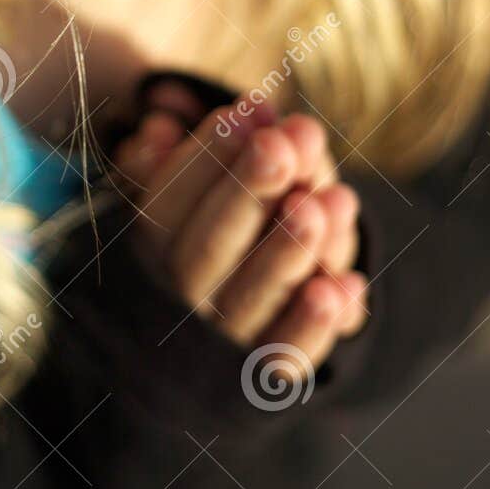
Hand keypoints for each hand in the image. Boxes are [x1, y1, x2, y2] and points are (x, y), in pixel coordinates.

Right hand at [109, 96, 368, 367]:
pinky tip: (345, 287)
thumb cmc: (210, 231)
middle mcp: (174, 301)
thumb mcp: (192, 193)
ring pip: (247, 303)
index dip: (209, 154)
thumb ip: (197, 159)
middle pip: (206, 249)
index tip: (251, 107)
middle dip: (246, 194)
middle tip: (283, 143)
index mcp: (145, 251)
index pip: (166, 202)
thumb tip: (182, 122)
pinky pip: (282, 361)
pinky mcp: (258, 381)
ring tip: (332, 200)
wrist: (217, 333)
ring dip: (287, 253)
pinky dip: (311, 328)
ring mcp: (215, 346)